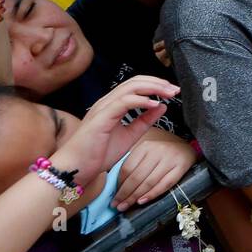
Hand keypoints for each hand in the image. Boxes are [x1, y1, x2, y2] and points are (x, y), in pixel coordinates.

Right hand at [48, 75, 180, 189]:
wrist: (75, 169)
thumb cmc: (97, 154)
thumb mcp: (129, 136)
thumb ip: (144, 121)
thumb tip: (162, 106)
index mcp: (112, 105)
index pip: (136, 85)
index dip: (155, 84)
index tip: (172, 91)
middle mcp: (107, 102)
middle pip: (135, 82)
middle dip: (158, 83)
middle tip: (175, 89)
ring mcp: (103, 108)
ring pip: (130, 88)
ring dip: (153, 88)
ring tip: (168, 93)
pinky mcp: (101, 118)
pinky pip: (123, 102)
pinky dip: (141, 101)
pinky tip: (154, 104)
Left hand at [114, 130, 195, 210]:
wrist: (187, 150)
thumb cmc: (162, 155)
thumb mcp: (147, 154)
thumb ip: (134, 166)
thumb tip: (117, 187)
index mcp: (146, 146)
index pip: (128, 168)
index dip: (119, 184)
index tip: (114, 196)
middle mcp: (158, 150)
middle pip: (136, 176)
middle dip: (125, 194)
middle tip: (117, 205)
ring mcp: (170, 158)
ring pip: (149, 182)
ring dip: (135, 197)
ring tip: (126, 206)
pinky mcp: (181, 167)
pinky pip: (165, 184)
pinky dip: (152, 194)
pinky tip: (142, 201)